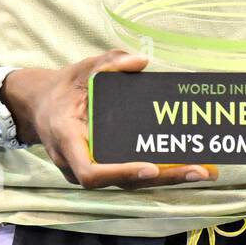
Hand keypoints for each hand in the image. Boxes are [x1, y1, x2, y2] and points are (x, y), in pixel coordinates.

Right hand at [0, 50, 218, 189]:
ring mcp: (91, 170)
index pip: (90, 172)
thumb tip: (141, 61)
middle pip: (121, 183)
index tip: (149, 168)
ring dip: (168, 178)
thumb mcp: (81, 68)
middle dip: (162, 178)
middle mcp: (77, 164)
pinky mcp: (104, 168)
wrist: (41, 106)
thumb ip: (108, 62)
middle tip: (199, 170)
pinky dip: (159, 171)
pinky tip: (188, 164)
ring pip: (130, 183)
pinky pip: (131, 175)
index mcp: (67, 141)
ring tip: (204, 170)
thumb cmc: (63, 87)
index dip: (120, 173)